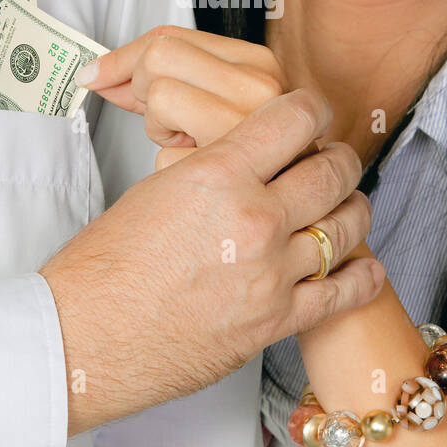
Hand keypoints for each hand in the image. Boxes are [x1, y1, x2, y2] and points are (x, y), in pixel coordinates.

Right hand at [38, 87, 382, 434]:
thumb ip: (215, 172)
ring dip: (351, 210)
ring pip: (345, 227)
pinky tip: (363, 267)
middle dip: (338, 160)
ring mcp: (270, 273)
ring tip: (345, 206)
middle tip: (335, 160)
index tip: (316, 113)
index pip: (295, 120)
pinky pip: (341, 294)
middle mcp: (253, 219)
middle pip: (331, 171)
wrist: (83, 337)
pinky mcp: (274, 322)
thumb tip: (246, 165)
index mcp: (218, 175)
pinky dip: (360, 277)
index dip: (313, 110)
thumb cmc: (103, 268)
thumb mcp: (156, 190)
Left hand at [75, 25, 288, 168]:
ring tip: (187, 143)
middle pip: (159, 57)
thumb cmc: (250, 152)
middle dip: (145, 88)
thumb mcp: (218, 98)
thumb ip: (165, 78)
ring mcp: (248, 127)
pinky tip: (194, 172)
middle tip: (166, 118)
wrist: (298, 210)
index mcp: (259, 63)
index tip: (95, 75)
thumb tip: (98, 74)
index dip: (121, 57)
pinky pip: (164, 156)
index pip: (169, 36)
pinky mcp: (232, 168)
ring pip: (160, 97)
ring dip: (159, 128)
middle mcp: (261, 88)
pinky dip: (169, 167)